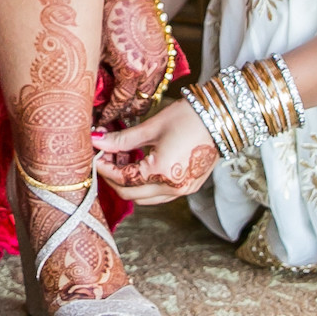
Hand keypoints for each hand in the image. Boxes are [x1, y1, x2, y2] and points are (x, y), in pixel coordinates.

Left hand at [92, 99, 221, 206]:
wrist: (221, 117)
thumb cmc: (188, 117)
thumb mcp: (150, 127)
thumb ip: (121, 139)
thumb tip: (97, 141)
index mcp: (160, 173)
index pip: (122, 179)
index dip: (104, 168)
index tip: (95, 154)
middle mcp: (172, 188)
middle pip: (130, 194)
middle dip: (113, 177)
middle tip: (105, 157)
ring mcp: (183, 191)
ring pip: (145, 198)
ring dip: (130, 183)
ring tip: (124, 158)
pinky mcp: (189, 187)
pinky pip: (160, 194)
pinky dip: (146, 184)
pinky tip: (141, 163)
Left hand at [95, 0, 169, 126]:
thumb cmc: (110, 14)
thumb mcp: (96, 47)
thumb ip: (95, 74)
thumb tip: (87, 93)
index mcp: (130, 71)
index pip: (119, 104)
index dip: (108, 115)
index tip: (99, 121)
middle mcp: (149, 70)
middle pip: (139, 105)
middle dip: (125, 115)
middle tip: (111, 118)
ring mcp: (160, 62)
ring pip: (152, 94)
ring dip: (138, 103)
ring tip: (124, 107)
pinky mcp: (165, 53)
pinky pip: (159, 80)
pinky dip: (149, 88)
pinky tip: (137, 88)